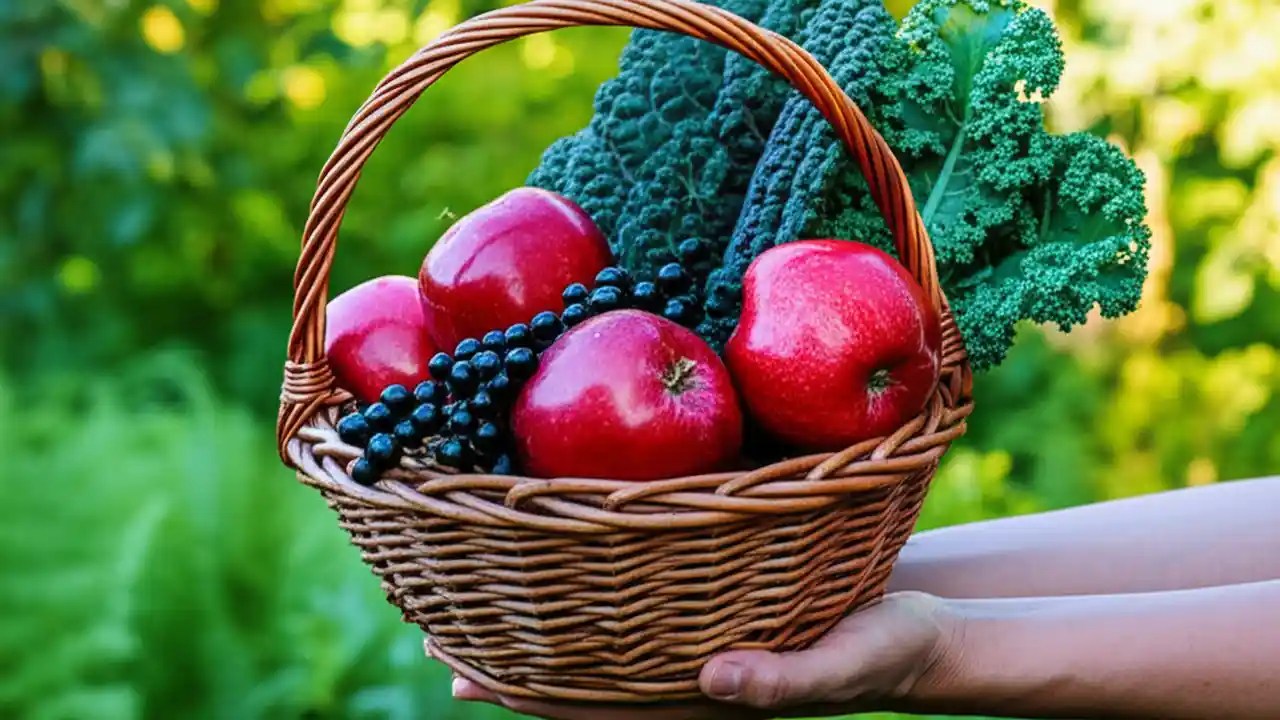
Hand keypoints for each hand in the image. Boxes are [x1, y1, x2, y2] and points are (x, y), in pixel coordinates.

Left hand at [447, 591, 960, 719]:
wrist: (924, 627)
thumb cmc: (889, 653)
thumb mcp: (847, 665)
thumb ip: (785, 681)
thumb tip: (712, 679)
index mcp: (701, 693)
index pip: (595, 701)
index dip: (526, 689)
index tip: (457, 670)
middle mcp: (685, 663)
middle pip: (581, 665)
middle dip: (512, 650)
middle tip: (434, 622)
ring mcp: (698, 629)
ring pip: (605, 624)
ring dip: (545, 608)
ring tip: (481, 581)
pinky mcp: (719, 592)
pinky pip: (645, 586)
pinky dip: (599, 570)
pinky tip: (573, 540)